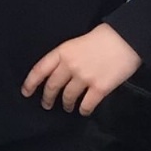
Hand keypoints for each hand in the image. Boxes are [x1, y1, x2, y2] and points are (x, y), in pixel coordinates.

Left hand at [22, 23, 141, 115]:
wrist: (124, 40)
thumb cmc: (99, 39)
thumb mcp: (74, 44)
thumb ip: (65, 58)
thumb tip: (58, 73)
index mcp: (61, 52)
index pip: (39, 70)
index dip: (30, 83)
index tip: (25, 93)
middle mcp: (69, 66)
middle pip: (52, 85)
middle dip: (47, 97)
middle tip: (46, 105)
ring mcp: (84, 77)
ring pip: (68, 96)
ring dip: (66, 104)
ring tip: (66, 107)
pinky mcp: (100, 88)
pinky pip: (87, 103)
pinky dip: (83, 110)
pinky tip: (83, 111)